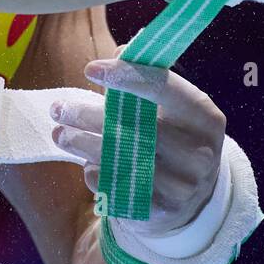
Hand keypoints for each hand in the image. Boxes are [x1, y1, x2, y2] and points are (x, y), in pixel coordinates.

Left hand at [49, 45, 225, 233]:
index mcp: (205, 116)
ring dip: (83, 145)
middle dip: (90, 116)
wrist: (192, 201)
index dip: (125, 75)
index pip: (163, 87)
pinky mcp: (161, 212)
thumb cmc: (175, 137)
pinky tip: (86, 165)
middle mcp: (199, 152)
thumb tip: (121, 51)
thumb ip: (149, 77)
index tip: (89, 69)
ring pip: (122, 161)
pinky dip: (96, 175)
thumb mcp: (174, 107)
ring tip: (60, 133)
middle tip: (58, 108)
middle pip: (137, 128)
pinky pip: (118, 190)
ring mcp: (182, 186)